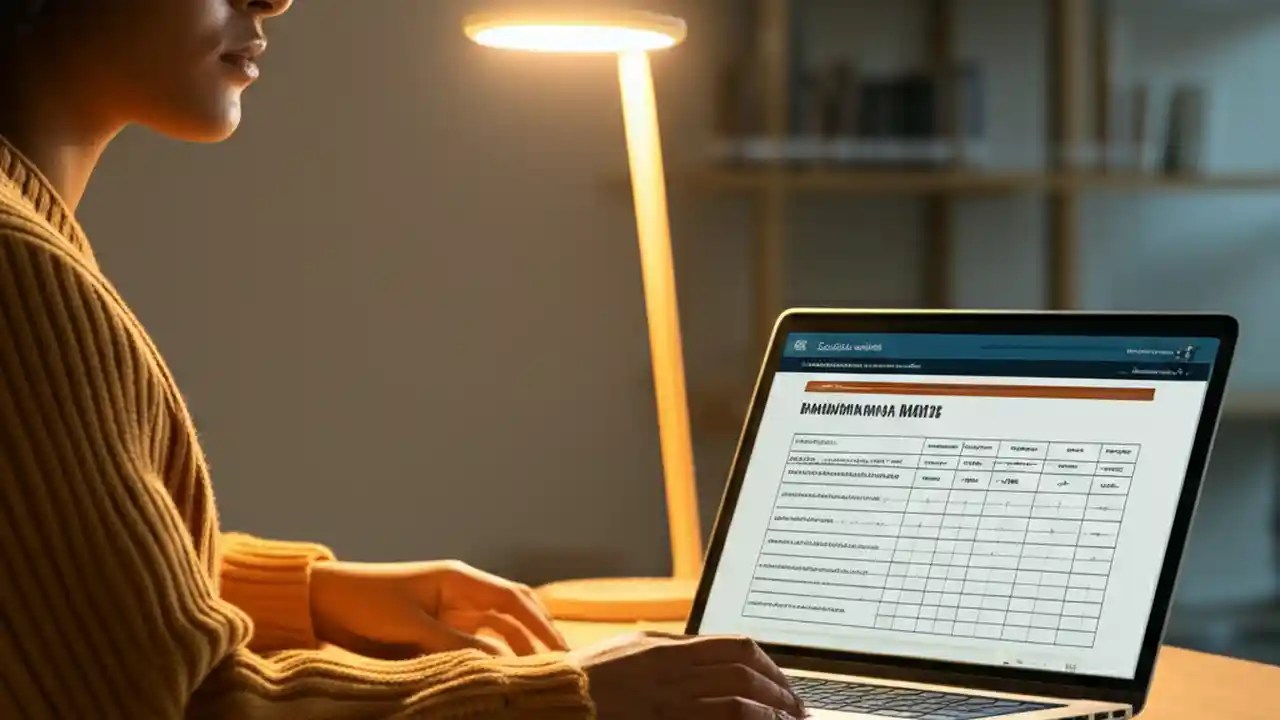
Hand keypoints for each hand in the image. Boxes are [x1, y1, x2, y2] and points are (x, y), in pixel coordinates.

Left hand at [309, 560, 566, 658]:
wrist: (322, 603)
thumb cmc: (363, 603)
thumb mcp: (409, 625)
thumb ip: (453, 643)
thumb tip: (497, 663)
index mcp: (458, 580)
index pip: (513, 598)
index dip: (541, 623)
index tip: (562, 650)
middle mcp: (460, 594)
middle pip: (511, 616)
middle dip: (537, 640)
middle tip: (561, 669)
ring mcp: (448, 614)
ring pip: (495, 634)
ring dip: (516, 653)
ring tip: (535, 679)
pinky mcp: (434, 634)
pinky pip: (472, 648)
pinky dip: (489, 661)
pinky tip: (499, 680)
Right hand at [569, 631, 805, 718]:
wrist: (557, 702)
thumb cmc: (588, 677)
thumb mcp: (633, 647)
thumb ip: (673, 648)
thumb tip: (711, 650)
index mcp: (669, 647)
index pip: (736, 648)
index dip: (768, 665)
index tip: (781, 683)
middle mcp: (674, 671)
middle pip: (744, 674)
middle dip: (778, 692)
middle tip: (795, 709)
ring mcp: (670, 702)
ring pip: (737, 703)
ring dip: (770, 714)